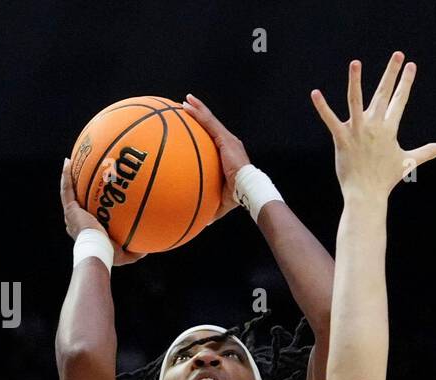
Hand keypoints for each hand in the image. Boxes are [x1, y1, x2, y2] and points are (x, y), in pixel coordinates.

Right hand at [59, 159, 146, 265]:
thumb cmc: (110, 255)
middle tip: (82, 174)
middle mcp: (77, 220)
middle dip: (79, 187)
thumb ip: (136, 250)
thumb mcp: (126, 254)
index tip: (96, 195)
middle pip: (78, 200)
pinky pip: (67, 189)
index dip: (90, 203)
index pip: (89, 213)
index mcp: (87, 229)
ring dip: (68, 177)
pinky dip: (66, 176)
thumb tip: (149, 248)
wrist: (97, 251)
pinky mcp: (70, 209)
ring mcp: (72, 214)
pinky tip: (68, 163)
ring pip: (68, 192)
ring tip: (70, 162)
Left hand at [181, 96, 249, 220]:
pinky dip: (198, 113)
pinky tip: (186, 105)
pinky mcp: (226, 138)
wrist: (249, 189)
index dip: (204, 131)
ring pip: (209, 119)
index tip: (193, 128)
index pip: (214, 139)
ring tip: (185, 100)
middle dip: (199, 115)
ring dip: (197, 109)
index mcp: (229, 155)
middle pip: (211, 125)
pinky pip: (208, 122)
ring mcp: (228, 139)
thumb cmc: (238, 197)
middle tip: (185, 108)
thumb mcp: (221, 201)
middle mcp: (229, 143)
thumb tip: (202, 222)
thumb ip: (210, 207)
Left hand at [310, 52, 435, 199]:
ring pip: (355, 101)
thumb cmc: (386, 179)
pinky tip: (315, 94)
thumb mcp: (409, 161)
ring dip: (355, 81)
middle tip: (398, 54)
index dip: (406, 82)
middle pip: (383, 94)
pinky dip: (322, 107)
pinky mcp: (341, 138)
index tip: (411, 65)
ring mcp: (357, 131)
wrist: (366, 195)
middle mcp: (374, 126)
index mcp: (389, 129)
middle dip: (391, 74)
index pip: (400, 100)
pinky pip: (330, 120)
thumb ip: (429, 151)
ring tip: (355, 63)